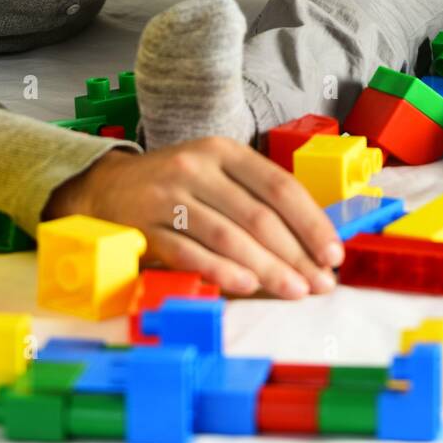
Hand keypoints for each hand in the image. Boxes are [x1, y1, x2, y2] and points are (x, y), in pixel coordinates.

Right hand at [42, 137, 343, 298]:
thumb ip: (256, 198)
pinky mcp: (146, 226)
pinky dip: (220, 271)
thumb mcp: (217, 175)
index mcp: (224, 152)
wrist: (108, 188)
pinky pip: (190, 252)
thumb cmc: (178, 186)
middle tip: (320, 284)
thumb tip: (311, 242)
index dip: (310, 221)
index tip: (333, 253)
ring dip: (266, 268)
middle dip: (296, 254)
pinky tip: (246, 286)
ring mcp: (169, 197)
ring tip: (294, 291)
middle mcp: (198, 168)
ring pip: (228, 236)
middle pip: (258, 215)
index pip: (279, 186)